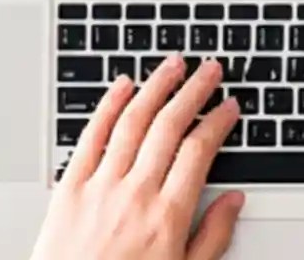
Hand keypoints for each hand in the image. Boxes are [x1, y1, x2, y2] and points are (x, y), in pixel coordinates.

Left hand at [31, 55, 244, 259]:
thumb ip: (212, 237)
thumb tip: (234, 202)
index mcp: (168, 216)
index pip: (200, 151)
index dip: (218, 122)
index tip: (228, 106)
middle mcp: (135, 193)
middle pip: (170, 126)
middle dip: (194, 91)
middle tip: (209, 70)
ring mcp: (100, 187)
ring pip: (133, 121)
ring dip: (155, 87)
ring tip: (172, 65)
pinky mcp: (69, 188)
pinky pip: (91, 137)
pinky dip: (108, 106)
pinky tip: (121, 87)